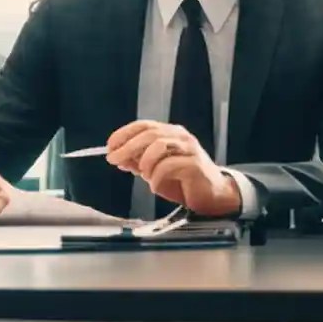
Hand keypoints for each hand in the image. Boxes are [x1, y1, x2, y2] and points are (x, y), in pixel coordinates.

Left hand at [106, 121, 241, 216]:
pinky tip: (154, 187)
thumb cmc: (183, 181)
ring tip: (143, 175)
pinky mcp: (195, 165)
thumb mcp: (155, 171)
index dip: (124, 133)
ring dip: (144, 162)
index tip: (109, 146)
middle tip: (113, 159)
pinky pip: (168, 166)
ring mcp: (189, 149)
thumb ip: (138, 162)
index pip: (144, 125)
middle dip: (127, 147)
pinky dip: (156, 178)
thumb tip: (119, 159)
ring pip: (158, 146)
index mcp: (170, 133)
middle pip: (149, 134)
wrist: (213, 196)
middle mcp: (180, 137)